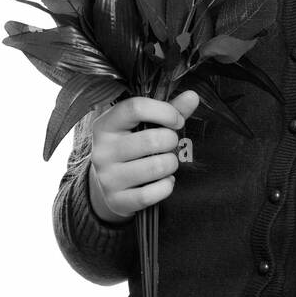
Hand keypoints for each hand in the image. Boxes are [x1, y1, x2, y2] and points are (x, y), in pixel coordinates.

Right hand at [87, 90, 200, 223]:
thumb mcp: (146, 125)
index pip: (135, 108)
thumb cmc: (134, 146)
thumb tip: (193, 96)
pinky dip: (166, 186)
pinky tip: (163, 181)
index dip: (165, 111)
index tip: (177, 120)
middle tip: (170, 145)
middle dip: (172, 141)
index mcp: (106, 125)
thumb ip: (170, 110)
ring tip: (166, 163)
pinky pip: (153, 193)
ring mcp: (107, 177)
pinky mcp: (117, 200)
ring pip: (157, 167)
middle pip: (152, 139)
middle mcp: (102, 150)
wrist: (109, 185)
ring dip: (171, 164)